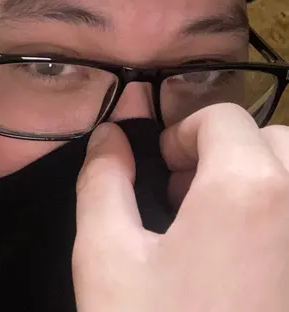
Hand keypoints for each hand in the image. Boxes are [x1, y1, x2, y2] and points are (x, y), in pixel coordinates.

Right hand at [72, 104, 288, 311]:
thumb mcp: (107, 259)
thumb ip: (104, 182)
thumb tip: (109, 137)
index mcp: (246, 190)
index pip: (225, 116)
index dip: (184, 133)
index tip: (163, 168)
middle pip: (271, 140)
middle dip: (225, 151)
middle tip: (187, 193)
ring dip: (255, 178)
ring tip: (213, 225)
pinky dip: (273, 215)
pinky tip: (236, 259)